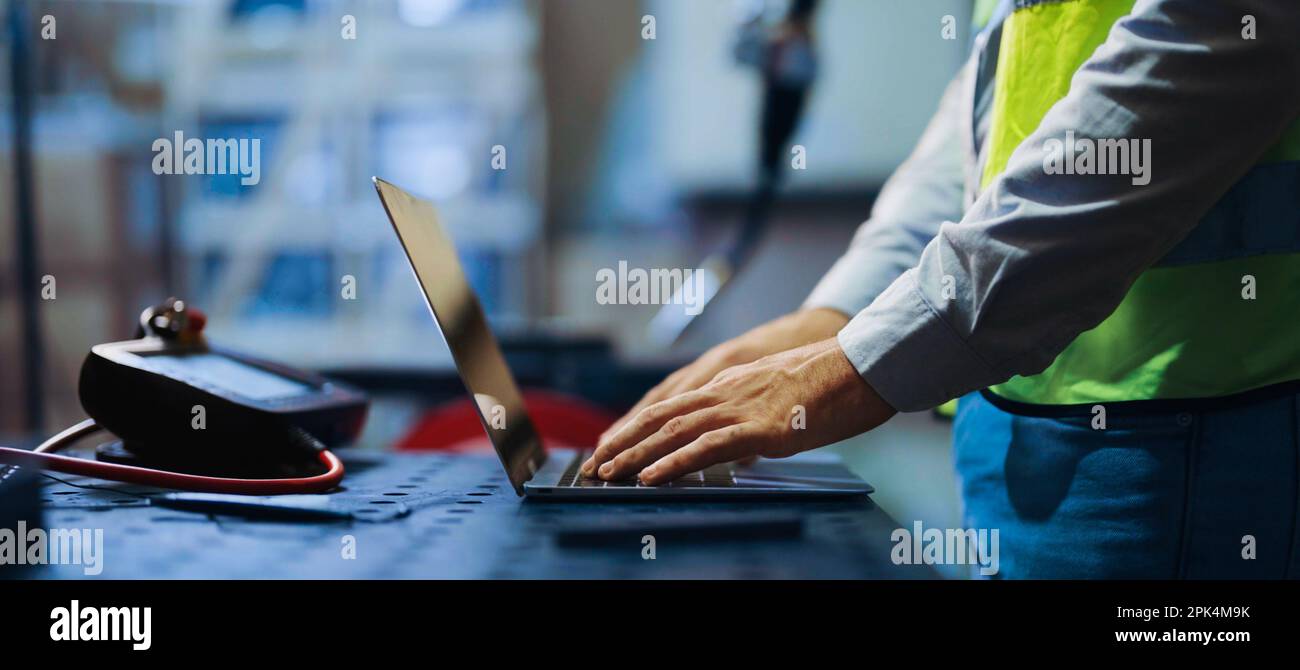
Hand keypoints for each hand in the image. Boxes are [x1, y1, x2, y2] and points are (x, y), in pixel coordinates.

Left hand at [582, 337, 894, 484]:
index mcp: (730, 384)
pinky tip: (652, 476)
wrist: (866, 364)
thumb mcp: (782, 399)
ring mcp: (741, 407)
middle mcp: (726, 391)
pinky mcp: (761, 427)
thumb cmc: (833, 384)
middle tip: (595, 463)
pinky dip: (674, 462)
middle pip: (661, 416)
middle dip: (623, 441)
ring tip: (608, 472)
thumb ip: (753, 417)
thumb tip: (739, 446)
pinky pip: (708, 447)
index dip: (637, 425)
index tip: (612, 444)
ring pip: (674, 431)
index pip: (671, 405)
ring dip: (636, 454)